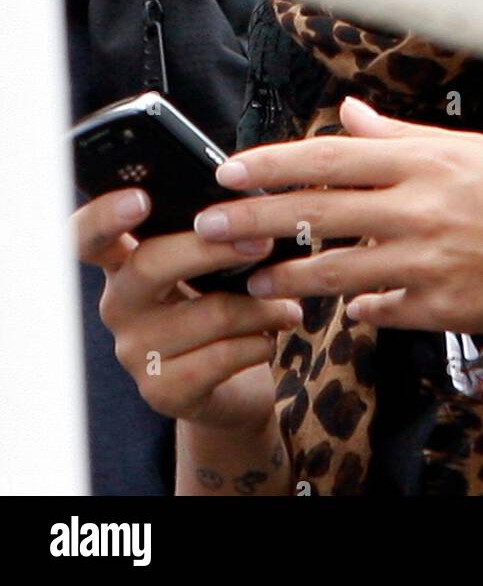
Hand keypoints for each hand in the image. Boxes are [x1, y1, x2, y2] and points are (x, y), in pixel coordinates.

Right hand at [73, 190, 302, 431]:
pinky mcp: (162, 391)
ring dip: (262, 307)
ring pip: (208, 313)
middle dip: (214, 248)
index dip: (105, 216)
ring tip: (288, 305)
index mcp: (123, 263)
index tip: (140, 200)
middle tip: (262, 241)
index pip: (87, 235)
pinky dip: (259, 343)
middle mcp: (119, 305)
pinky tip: (270, 338)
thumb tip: (250, 207)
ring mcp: (135, 351)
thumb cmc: (219, 307)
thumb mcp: (208, 269)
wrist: (229, 389)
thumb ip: (211, 236)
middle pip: (151, 263)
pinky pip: (221, 357)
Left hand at [195, 97, 482, 333]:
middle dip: (256, 219)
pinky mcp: (446, 308)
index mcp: (425, 160)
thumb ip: (399, 136)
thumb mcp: (468, 148)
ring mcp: (432, 261)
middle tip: (209, 227)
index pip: (330, 157)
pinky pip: (384, 310)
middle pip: (320, 212)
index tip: (229, 172)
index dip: (273, 164)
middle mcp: (421, 207)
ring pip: (339, 269)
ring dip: (290, 275)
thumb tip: (346, 114)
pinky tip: (343, 309)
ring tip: (254, 278)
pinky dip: (359, 309)